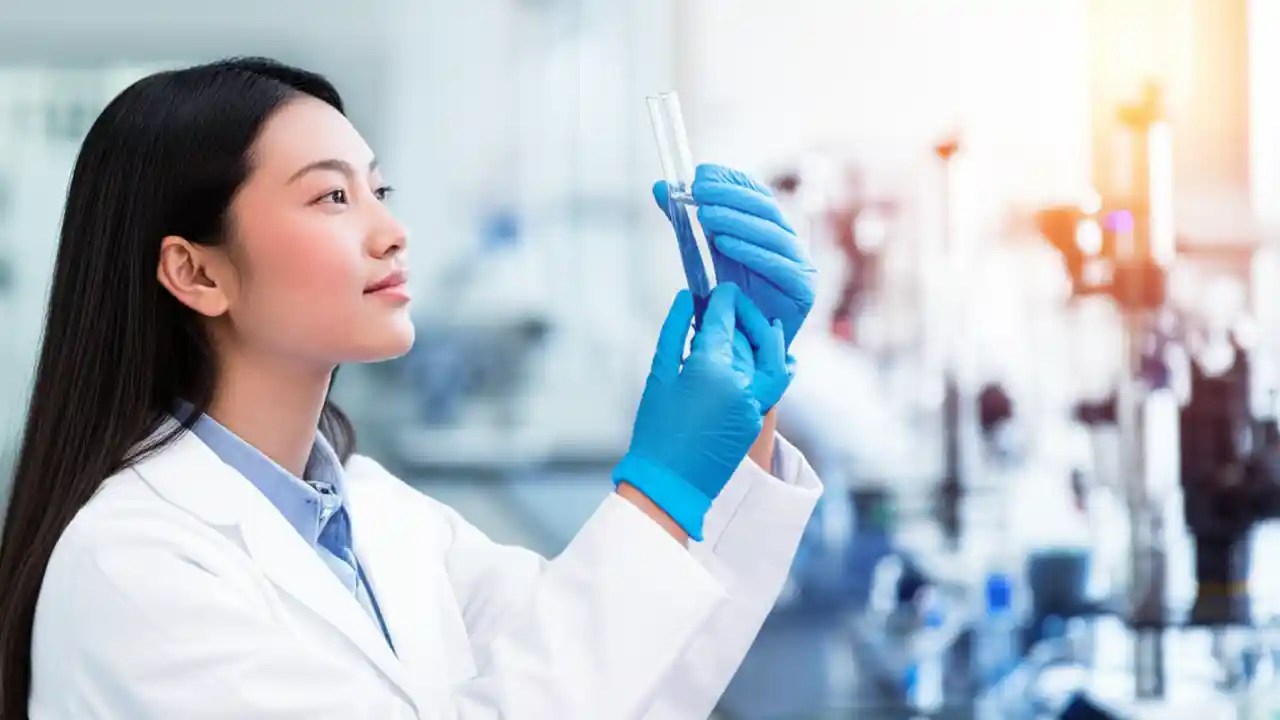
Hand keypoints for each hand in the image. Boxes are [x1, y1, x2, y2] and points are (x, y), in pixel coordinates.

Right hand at [614, 283, 788, 539]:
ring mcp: (754, 401)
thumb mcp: (659, 375)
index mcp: (711, 366)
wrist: (670, 482)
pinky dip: (775, 363)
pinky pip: (775, 382)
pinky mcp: (758, 419)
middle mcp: (741, 381)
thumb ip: (674, 332)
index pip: (724, 318)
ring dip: (770, 338)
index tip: (721, 290)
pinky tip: (768, 355)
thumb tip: (687, 299)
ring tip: (765, 325)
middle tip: (734, 302)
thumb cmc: (655, 429)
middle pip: (753, 333)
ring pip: (774, 358)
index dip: (723, 299)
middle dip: (746, 313)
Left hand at [653, 164, 816, 348]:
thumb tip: (660, 187)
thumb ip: (685, 222)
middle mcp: (788, 243)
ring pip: (771, 233)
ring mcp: (800, 265)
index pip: (756, 194)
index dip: (731, 180)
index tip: (702, 172)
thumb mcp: (703, 254)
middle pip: (764, 209)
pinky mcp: (803, 290)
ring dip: (736, 220)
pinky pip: (779, 265)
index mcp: (768, 230)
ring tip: (705, 215)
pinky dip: (751, 251)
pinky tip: (724, 244)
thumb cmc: (727, 302)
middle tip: (698, 190)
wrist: (745, 351)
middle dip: (730, 196)